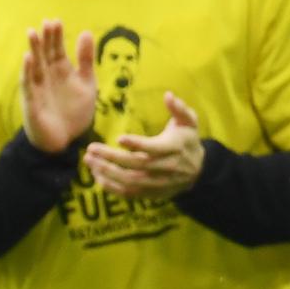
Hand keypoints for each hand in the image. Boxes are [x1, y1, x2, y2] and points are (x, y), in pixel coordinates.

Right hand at [18, 20, 96, 153]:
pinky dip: (27, 70)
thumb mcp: (87, 83)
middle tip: (46, 22)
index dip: (56, 36)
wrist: (65, 140)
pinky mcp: (32, 101)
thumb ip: (86, 60)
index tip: (56, 21)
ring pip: (35, 65)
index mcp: (61, 71)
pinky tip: (28, 58)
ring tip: (32, 33)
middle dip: (46, 39)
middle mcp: (47, 77)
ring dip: (34, 49)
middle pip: (45, 54)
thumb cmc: (74, 113)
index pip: (57, 49)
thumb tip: (85, 32)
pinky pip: (28, 84)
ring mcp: (38, 88)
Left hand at [83, 92, 203, 199]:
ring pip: (131, 181)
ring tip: (89, 161)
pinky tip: (97, 176)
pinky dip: (112, 187)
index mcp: (175, 148)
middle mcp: (167, 168)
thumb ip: (179, 109)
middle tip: (91, 149)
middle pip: (137, 165)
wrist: (200, 170)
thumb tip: (168, 95)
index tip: (119, 138)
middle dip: (112, 158)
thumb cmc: (187, 140)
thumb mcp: (189, 122)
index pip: (155, 148)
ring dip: (107, 173)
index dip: (138, 144)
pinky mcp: (152, 193)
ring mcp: (159, 183)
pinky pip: (130, 194)